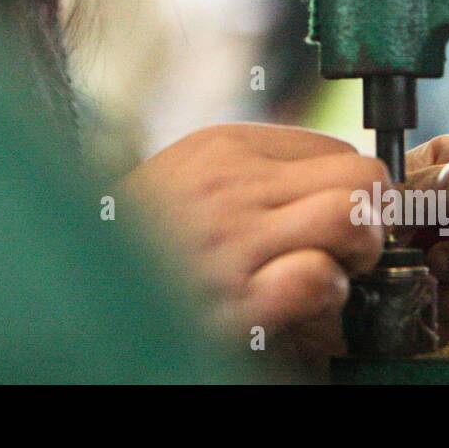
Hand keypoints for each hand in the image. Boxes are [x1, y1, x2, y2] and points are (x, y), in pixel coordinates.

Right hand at [120, 123, 385, 345]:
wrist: (77, 283)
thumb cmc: (139, 234)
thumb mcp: (188, 172)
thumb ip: (252, 167)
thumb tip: (334, 177)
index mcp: (223, 146)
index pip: (338, 149)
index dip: (351, 189)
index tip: (341, 215)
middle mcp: (232, 183)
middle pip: (362, 177)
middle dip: (371, 216)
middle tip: (345, 246)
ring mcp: (233, 240)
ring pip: (353, 217)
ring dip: (357, 252)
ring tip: (330, 269)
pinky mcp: (235, 301)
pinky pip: (319, 278)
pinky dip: (326, 292)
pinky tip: (299, 299)